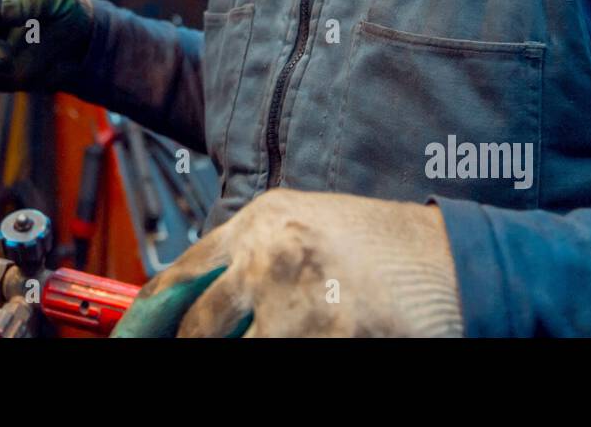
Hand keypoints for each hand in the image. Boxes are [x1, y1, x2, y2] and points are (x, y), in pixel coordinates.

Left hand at [111, 188, 463, 336]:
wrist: (460, 266)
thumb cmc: (386, 252)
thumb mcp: (306, 232)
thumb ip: (249, 260)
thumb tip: (192, 305)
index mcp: (261, 222)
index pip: (178, 279)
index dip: (146, 322)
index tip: (129, 343)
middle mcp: (271, 256)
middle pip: (197, 332)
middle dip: (198, 351)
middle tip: (214, 350)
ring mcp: (299, 302)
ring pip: (237, 356)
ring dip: (253, 355)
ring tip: (296, 336)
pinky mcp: (330, 340)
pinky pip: (282, 368)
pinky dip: (288, 368)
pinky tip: (322, 345)